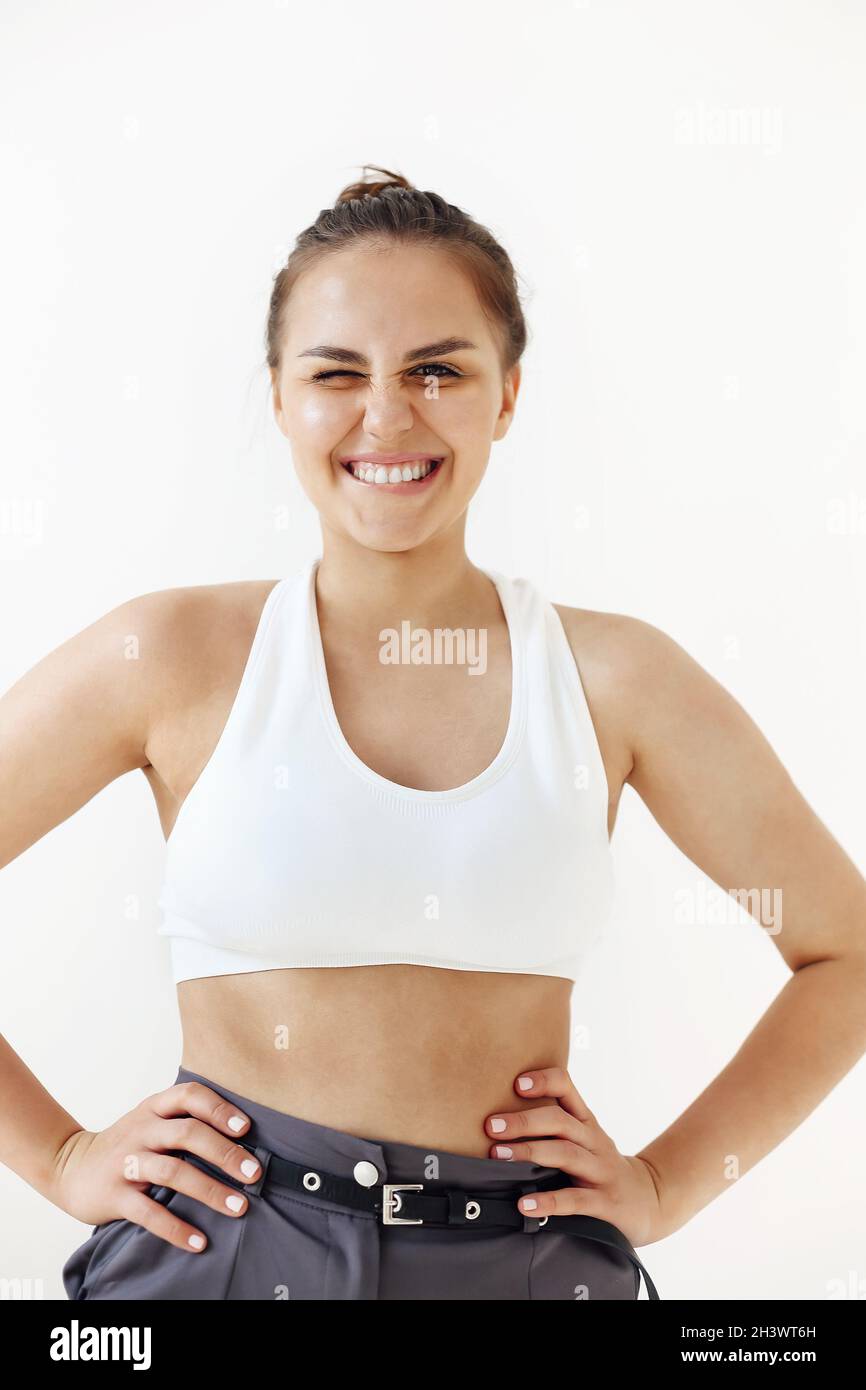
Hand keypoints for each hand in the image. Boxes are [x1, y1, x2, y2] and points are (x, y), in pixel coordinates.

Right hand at [50, 1079, 261, 1252]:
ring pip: (173, 1171)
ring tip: (238, 1207)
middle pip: (187, 1133)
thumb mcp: (150, 1121)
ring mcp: (126, 1162)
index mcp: (154, 1108)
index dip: (219, 1109)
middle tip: (253, 1173)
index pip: (190, 1096)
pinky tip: (199, 1241)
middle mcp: (141, 1130)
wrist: (70, 1168)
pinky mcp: (115, 1196)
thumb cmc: (127, 1144)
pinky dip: (176, 1228)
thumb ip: (185, 1121)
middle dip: (225, 1153)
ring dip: (209, 1190)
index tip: (246, 1129)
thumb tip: (243, 1139)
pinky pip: (149, 1213)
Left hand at [485, 1066, 664, 1247]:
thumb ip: (551, 1127)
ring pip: (566, 1154)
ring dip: (530, 1153)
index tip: (517, 1084)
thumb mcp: (584, 1139)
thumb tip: (497, 1119)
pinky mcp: (605, 1203)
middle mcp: (594, 1141)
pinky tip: (524, 1203)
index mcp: (585, 1122)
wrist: (650, 1201)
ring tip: (498, 1156)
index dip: (544, 1081)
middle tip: (491, 1126)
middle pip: (560, 1121)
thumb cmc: (601, 1166)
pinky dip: (548, 1201)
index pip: (567, 1088)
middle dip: (524, 1121)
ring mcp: (601, 1171)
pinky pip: (575, 1200)